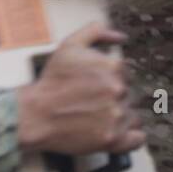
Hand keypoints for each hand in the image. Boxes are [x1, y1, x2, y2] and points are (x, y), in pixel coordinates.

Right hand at [16, 22, 145, 155]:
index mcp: (114, 67)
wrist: (35, 113)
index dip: (112, 81)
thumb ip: (96, 32)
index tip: (97, 88)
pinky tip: (117, 132)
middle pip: (130, 96)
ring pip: (133, 116)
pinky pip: (137, 138)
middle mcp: (118, 90)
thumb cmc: (51, 81)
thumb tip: (120, 37)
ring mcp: (116, 116)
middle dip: (115, 99)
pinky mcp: (112, 139)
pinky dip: (131, 137)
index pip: (127, 75)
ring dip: (121, 118)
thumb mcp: (69, 45)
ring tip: (98, 118)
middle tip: (94, 103)